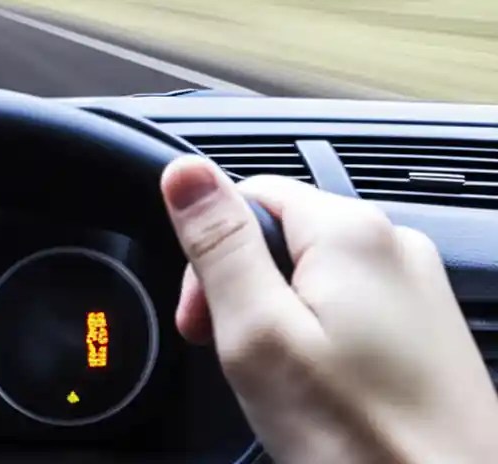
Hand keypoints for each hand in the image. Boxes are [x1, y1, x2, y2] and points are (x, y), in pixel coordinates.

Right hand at [160, 156, 496, 463]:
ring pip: (311, 275)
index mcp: (349, 232)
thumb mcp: (259, 334)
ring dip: (278, 319)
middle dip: (241, 290)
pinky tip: (320, 387)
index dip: (208, 258)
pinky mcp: (425, 328)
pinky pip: (347, 308)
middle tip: (238, 359)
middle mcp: (392, 244)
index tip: (204, 321)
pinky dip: (318, 339)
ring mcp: (417, 287)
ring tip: (282, 381)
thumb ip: (220, 246)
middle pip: (279, 235)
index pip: (245, 195)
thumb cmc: (362, 437)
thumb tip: (184, 173)